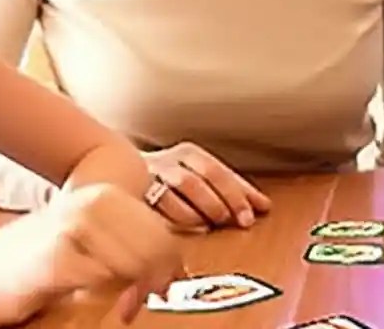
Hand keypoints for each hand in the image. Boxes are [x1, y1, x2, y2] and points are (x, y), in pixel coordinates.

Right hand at [0, 184, 182, 325]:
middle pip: (158, 254)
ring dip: (131, 295)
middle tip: (136, 305)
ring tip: (117, 306)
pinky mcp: (57, 260)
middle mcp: (94, 205)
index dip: (169, 271)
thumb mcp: (90, 241)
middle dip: (153, 284)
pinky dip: (103, 301)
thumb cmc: (34, 262)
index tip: (158, 290)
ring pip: (136, 269)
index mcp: (107, 196)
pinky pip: (103, 285)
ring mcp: (75, 229)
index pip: (166, 238)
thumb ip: (130, 245)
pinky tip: (85, 300)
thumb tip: (176, 271)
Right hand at [144, 142, 271, 230]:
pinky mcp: (134, 194)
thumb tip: (264, 206)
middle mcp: (168, 161)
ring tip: (211, 225)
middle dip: (219, 202)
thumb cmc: (173, 181)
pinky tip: (189, 230)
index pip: (216, 170)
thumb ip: (232, 189)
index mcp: (189, 153)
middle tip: (234, 221)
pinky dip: (176, 219)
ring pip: (177, 189)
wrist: (119, 173)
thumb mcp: (203, 177)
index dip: (237, 193)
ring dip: (198, 210)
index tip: (252, 214)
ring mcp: (149, 177)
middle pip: (197, 179)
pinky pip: (156, 206)